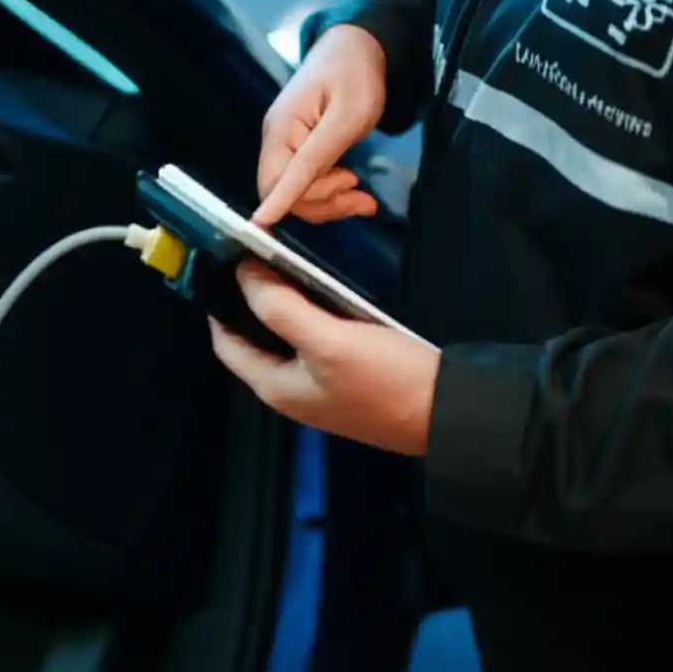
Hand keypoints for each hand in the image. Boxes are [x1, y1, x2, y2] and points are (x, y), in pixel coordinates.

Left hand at [208, 260, 439, 455]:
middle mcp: (292, 392)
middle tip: (260, 258)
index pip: (226, 343)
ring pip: (288, 341)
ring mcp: (322, 389)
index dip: (221, 304)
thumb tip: (245, 275)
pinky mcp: (350, 381)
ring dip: (286, 307)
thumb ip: (281, 309)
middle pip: (256, 341)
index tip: (227, 266)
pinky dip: (314, 318)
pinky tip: (327, 294)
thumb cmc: (386, 379)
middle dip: (254, 302)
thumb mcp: (327, 340)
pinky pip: (318, 345)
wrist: (451, 413)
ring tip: (289, 267)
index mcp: (275, 387)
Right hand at [254, 24, 387, 225]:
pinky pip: (306, 183)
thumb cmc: (354, 77)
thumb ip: (314, 161)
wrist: (356, 47)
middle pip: (286, 194)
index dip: (280, 209)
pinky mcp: (298, 151)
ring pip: (298, 194)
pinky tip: (354, 189)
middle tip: (362, 195)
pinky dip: (331, 192)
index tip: (278, 233)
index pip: (273, 183)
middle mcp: (275, 142)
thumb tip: (278, 198)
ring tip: (364, 196)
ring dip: (331, 202)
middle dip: (324, 203)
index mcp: (281, 131)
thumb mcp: (346, 119)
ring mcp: (285, 147)